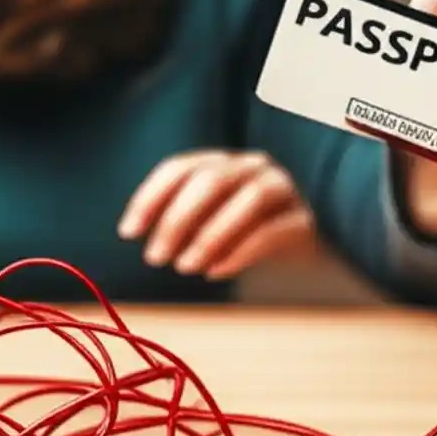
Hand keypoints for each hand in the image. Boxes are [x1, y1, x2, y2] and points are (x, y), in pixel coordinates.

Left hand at [117, 151, 314, 279]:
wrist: (308, 251)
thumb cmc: (248, 235)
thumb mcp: (210, 224)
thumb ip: (182, 223)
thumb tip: (141, 235)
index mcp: (222, 163)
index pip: (179, 168)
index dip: (149, 197)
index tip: (128, 232)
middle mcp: (254, 166)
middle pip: (212, 180)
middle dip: (177, 219)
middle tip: (155, 257)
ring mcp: (284, 189)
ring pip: (250, 199)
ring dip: (210, 234)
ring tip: (185, 267)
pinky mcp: (306, 220)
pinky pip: (274, 231)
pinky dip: (240, 252)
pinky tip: (215, 272)